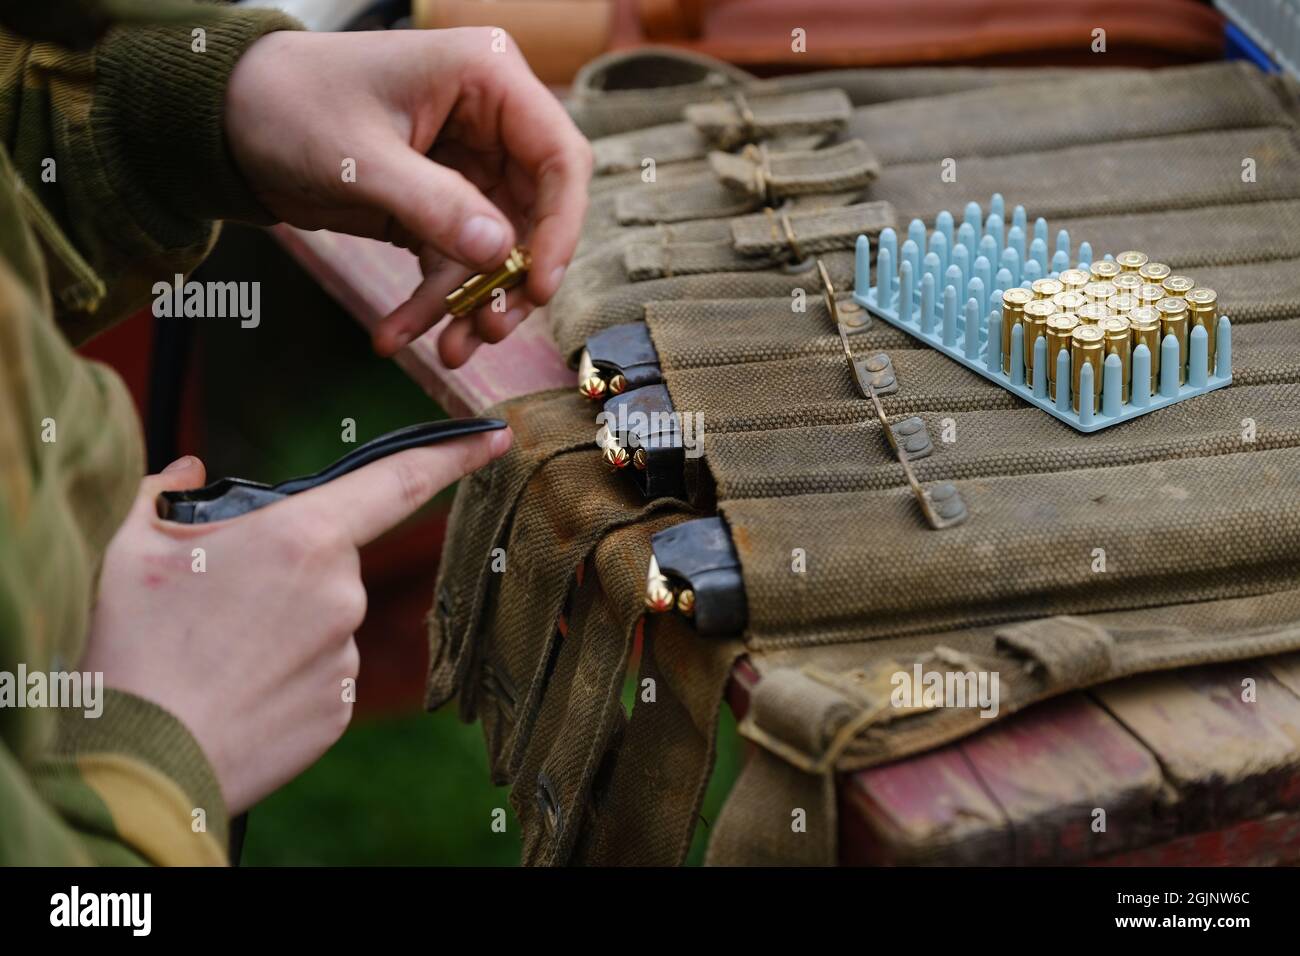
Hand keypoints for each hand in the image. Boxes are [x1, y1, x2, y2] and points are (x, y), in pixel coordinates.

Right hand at [82, 429, 511, 814]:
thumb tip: (190, 470)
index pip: (398, 479)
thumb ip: (169, 491)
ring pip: (325, 618)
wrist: (141, 762)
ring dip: (284, 624)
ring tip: (216, 654)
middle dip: (286, 567)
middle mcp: (343, 593)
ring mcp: (346, 655)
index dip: (452, 452)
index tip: (494, 433)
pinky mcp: (340, 707)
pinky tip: (240, 688)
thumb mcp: (133, 546)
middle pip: (331, 558)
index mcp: (304, 537)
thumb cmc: (135, 644)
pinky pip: (322, 669)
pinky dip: (287, 672)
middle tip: (218, 602)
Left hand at [224, 28, 591, 366]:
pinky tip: (397, 335)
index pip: (560, 158)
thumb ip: (433, 204)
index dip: (560, 227)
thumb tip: (500, 251)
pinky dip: (432, 305)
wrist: (227, 119)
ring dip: (475, 305)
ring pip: (499, 252)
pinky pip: (454, 264)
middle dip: (512, 281)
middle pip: (537, 215)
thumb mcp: (360, 158)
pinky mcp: (439, 206)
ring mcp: (467, 168)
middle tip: (489, 330)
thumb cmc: (290, 104)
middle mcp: (490, 123)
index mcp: (487, 79)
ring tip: (449, 351)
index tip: (537, 285)